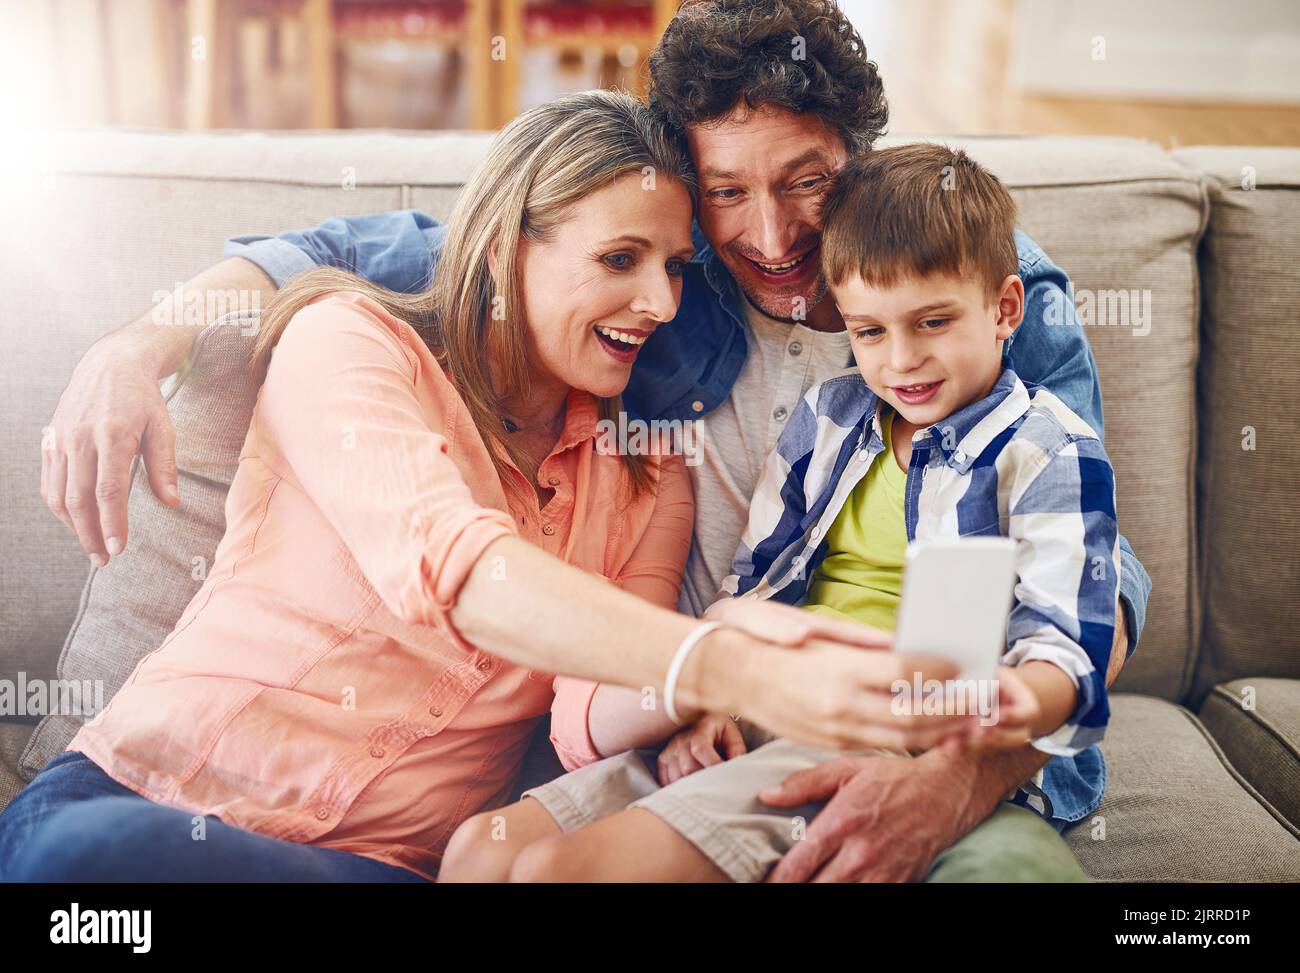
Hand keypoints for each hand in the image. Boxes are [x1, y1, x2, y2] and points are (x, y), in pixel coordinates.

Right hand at [42, 338, 179, 565]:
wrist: (110, 364)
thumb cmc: (143, 398)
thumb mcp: (162, 427)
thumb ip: (165, 466)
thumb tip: (172, 503)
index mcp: (113, 435)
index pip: (109, 490)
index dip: (112, 523)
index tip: (119, 549)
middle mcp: (80, 438)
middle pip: (79, 499)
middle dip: (90, 535)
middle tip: (104, 560)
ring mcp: (60, 439)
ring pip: (59, 494)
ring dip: (73, 526)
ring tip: (91, 547)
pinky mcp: (50, 440)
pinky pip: (49, 482)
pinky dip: (59, 507)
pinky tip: (76, 522)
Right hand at [656, 713, 745, 785]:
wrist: (702, 723)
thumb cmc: (720, 733)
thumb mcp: (732, 736)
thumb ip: (736, 751)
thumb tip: (737, 769)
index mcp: (700, 729)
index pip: (700, 749)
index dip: (713, 766)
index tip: (725, 778)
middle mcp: (681, 738)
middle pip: (688, 767)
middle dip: (704, 780)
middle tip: (717, 788)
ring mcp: (670, 749)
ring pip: (676, 776)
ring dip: (691, 786)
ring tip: (705, 789)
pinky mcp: (663, 759)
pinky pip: (665, 779)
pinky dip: (677, 787)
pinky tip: (690, 788)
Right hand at [703, 598, 974, 751]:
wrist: (723, 676)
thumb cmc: (763, 640)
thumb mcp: (807, 622)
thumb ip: (855, 635)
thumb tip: (898, 640)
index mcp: (836, 670)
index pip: (902, 672)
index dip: (937, 670)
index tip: (960, 663)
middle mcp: (838, 705)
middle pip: (912, 713)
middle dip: (953, 709)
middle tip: (983, 699)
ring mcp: (834, 730)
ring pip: (900, 737)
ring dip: (939, 731)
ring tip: (969, 720)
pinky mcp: (828, 743)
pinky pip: (879, 744)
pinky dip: (910, 740)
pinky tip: (930, 730)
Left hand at [760, 751, 971, 881]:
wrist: (945, 793)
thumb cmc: (892, 779)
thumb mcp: (846, 768)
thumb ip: (803, 783)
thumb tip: (766, 796)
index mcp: (842, 823)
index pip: (797, 865)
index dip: (776, 880)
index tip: (762, 881)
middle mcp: (860, 854)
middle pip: (815, 888)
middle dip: (793, 888)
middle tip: (779, 884)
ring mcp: (881, 874)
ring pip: (839, 897)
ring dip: (820, 890)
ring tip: (806, 883)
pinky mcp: (898, 884)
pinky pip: (867, 900)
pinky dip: (848, 895)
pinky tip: (837, 883)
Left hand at [940, 666, 1041, 754]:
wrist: (979, 686)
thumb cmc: (987, 675)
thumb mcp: (989, 673)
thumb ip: (986, 682)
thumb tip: (974, 690)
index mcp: (1026, 705)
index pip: (1028, 713)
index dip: (1014, 716)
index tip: (997, 715)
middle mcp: (1019, 726)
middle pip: (1016, 738)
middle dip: (997, 736)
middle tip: (978, 730)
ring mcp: (1002, 739)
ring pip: (994, 748)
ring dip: (976, 745)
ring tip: (958, 740)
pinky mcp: (982, 746)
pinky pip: (975, 752)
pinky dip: (961, 748)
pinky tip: (948, 744)